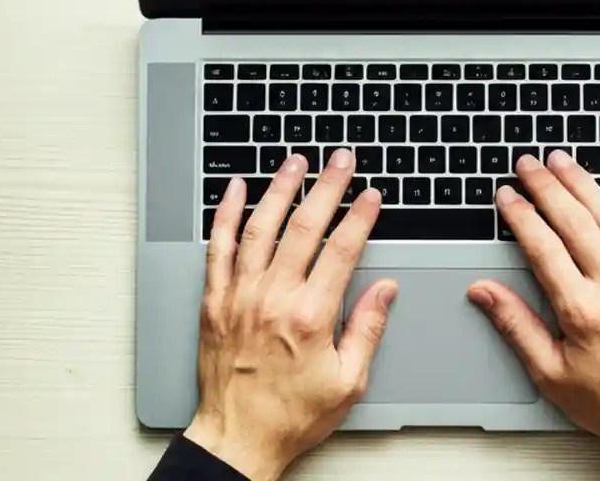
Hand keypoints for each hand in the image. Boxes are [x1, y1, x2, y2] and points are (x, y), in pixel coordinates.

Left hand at [186, 149, 396, 480]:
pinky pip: (217, 248)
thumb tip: (385, 290)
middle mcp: (273, 298)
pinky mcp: (214, 302)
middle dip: (327, 187)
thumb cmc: (291, 416)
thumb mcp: (348, 381)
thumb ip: (368, 329)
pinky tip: (235, 190)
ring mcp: (240, 296)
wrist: (238, 438)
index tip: (372, 196)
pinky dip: (226, 215)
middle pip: (304, 227)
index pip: (342, 250)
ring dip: (279, 189)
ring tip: (295, 162)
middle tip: (341, 161)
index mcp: (310, 316)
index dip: (360, 217)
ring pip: (260, 227)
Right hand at [469, 153, 599, 466]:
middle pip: (574, 222)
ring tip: (562, 160)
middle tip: (528, 164)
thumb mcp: (550, 373)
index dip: (521, 216)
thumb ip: (516, 325)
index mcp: (581, 311)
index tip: (506, 196)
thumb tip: (484, 292)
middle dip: (546, 187)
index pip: (542, 247)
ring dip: (583, 183)